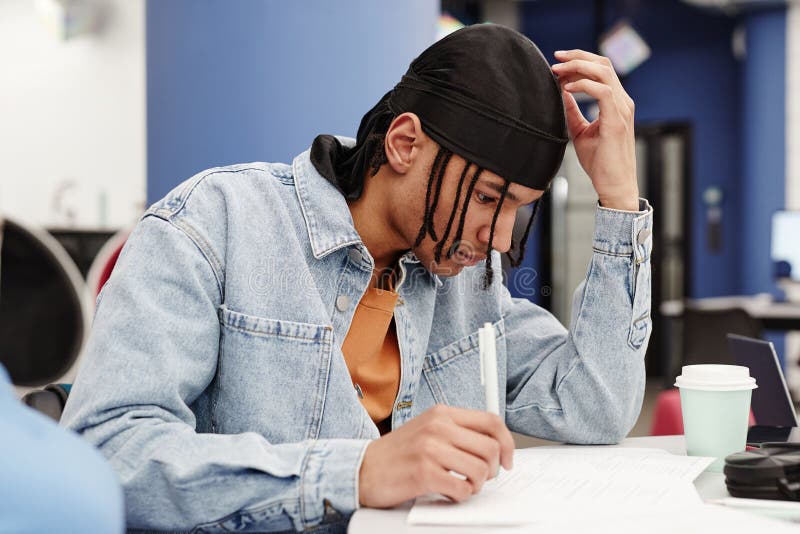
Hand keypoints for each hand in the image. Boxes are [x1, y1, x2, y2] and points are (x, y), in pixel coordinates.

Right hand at [358, 404, 514, 507]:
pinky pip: (462, 489)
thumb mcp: (428, 429)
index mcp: (441, 413)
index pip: (491, 421)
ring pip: (480, 470)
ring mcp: (430, 449)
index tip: (507, 459)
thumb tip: (494, 443)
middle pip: (490, 448)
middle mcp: (437, 427)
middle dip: (493, 469)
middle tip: (482, 477)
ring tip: (462, 485)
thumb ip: (457, 431)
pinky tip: (448, 492)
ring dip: (476, 484)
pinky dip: (460, 496)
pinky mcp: (424, 473)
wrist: (362, 468)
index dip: (507, 443)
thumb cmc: (397, 453)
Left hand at [552, 50, 638, 211]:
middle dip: (577, 57)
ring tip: (558, 72)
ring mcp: (621, 109)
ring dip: (578, 67)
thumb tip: (561, 94)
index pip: (600, 69)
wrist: (614, 185)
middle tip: (555, 59)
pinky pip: (603, 91)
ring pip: (603, 72)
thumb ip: (573, 111)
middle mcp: (622, 101)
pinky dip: (583, 85)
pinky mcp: (617, 120)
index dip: (579, 61)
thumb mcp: (580, 131)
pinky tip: (566, 90)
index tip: (557, 64)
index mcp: (615, 102)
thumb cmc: (600, 162)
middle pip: (602, 64)